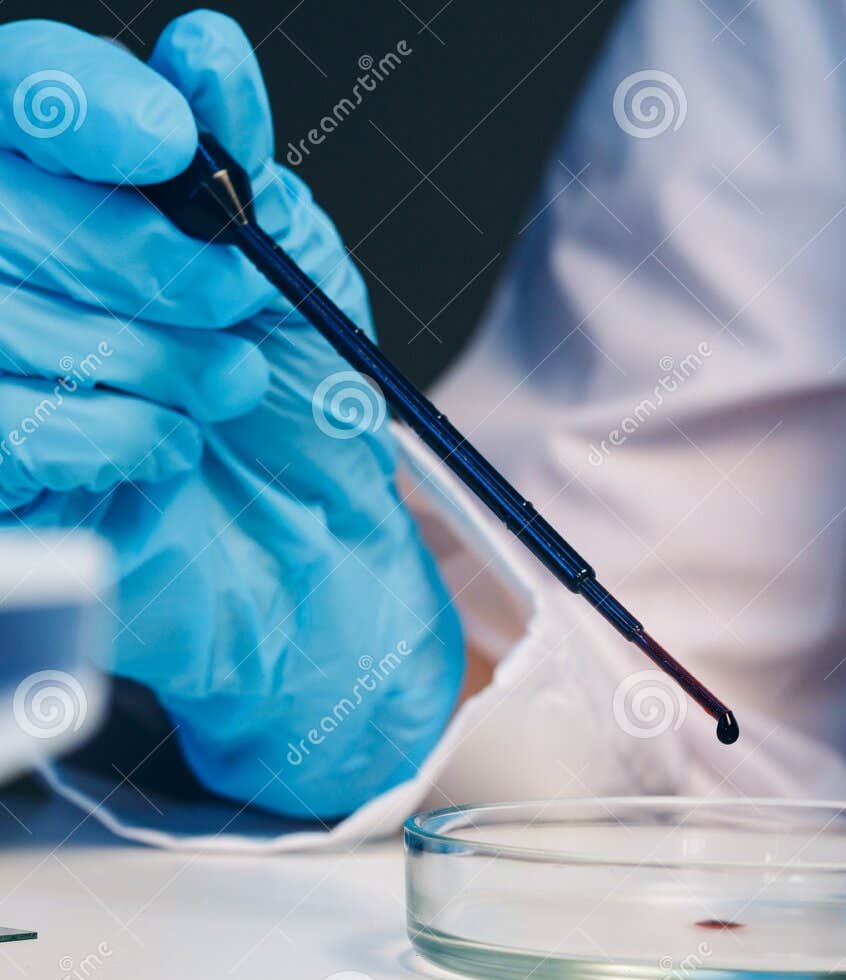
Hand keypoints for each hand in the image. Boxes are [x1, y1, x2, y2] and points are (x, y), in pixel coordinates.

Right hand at [0, 13, 463, 816]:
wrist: (311, 552)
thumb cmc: (297, 406)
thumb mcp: (296, 269)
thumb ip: (242, 165)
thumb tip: (206, 56)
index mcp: (70, 195)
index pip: (20, 93)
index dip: (82, 104)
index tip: (170, 142)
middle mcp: (8, 262)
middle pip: (12, 205)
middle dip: (157, 259)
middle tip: (239, 303)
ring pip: (15, 314)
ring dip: (161, 356)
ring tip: (225, 386)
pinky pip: (21, 421)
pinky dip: (130, 430)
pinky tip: (175, 445)